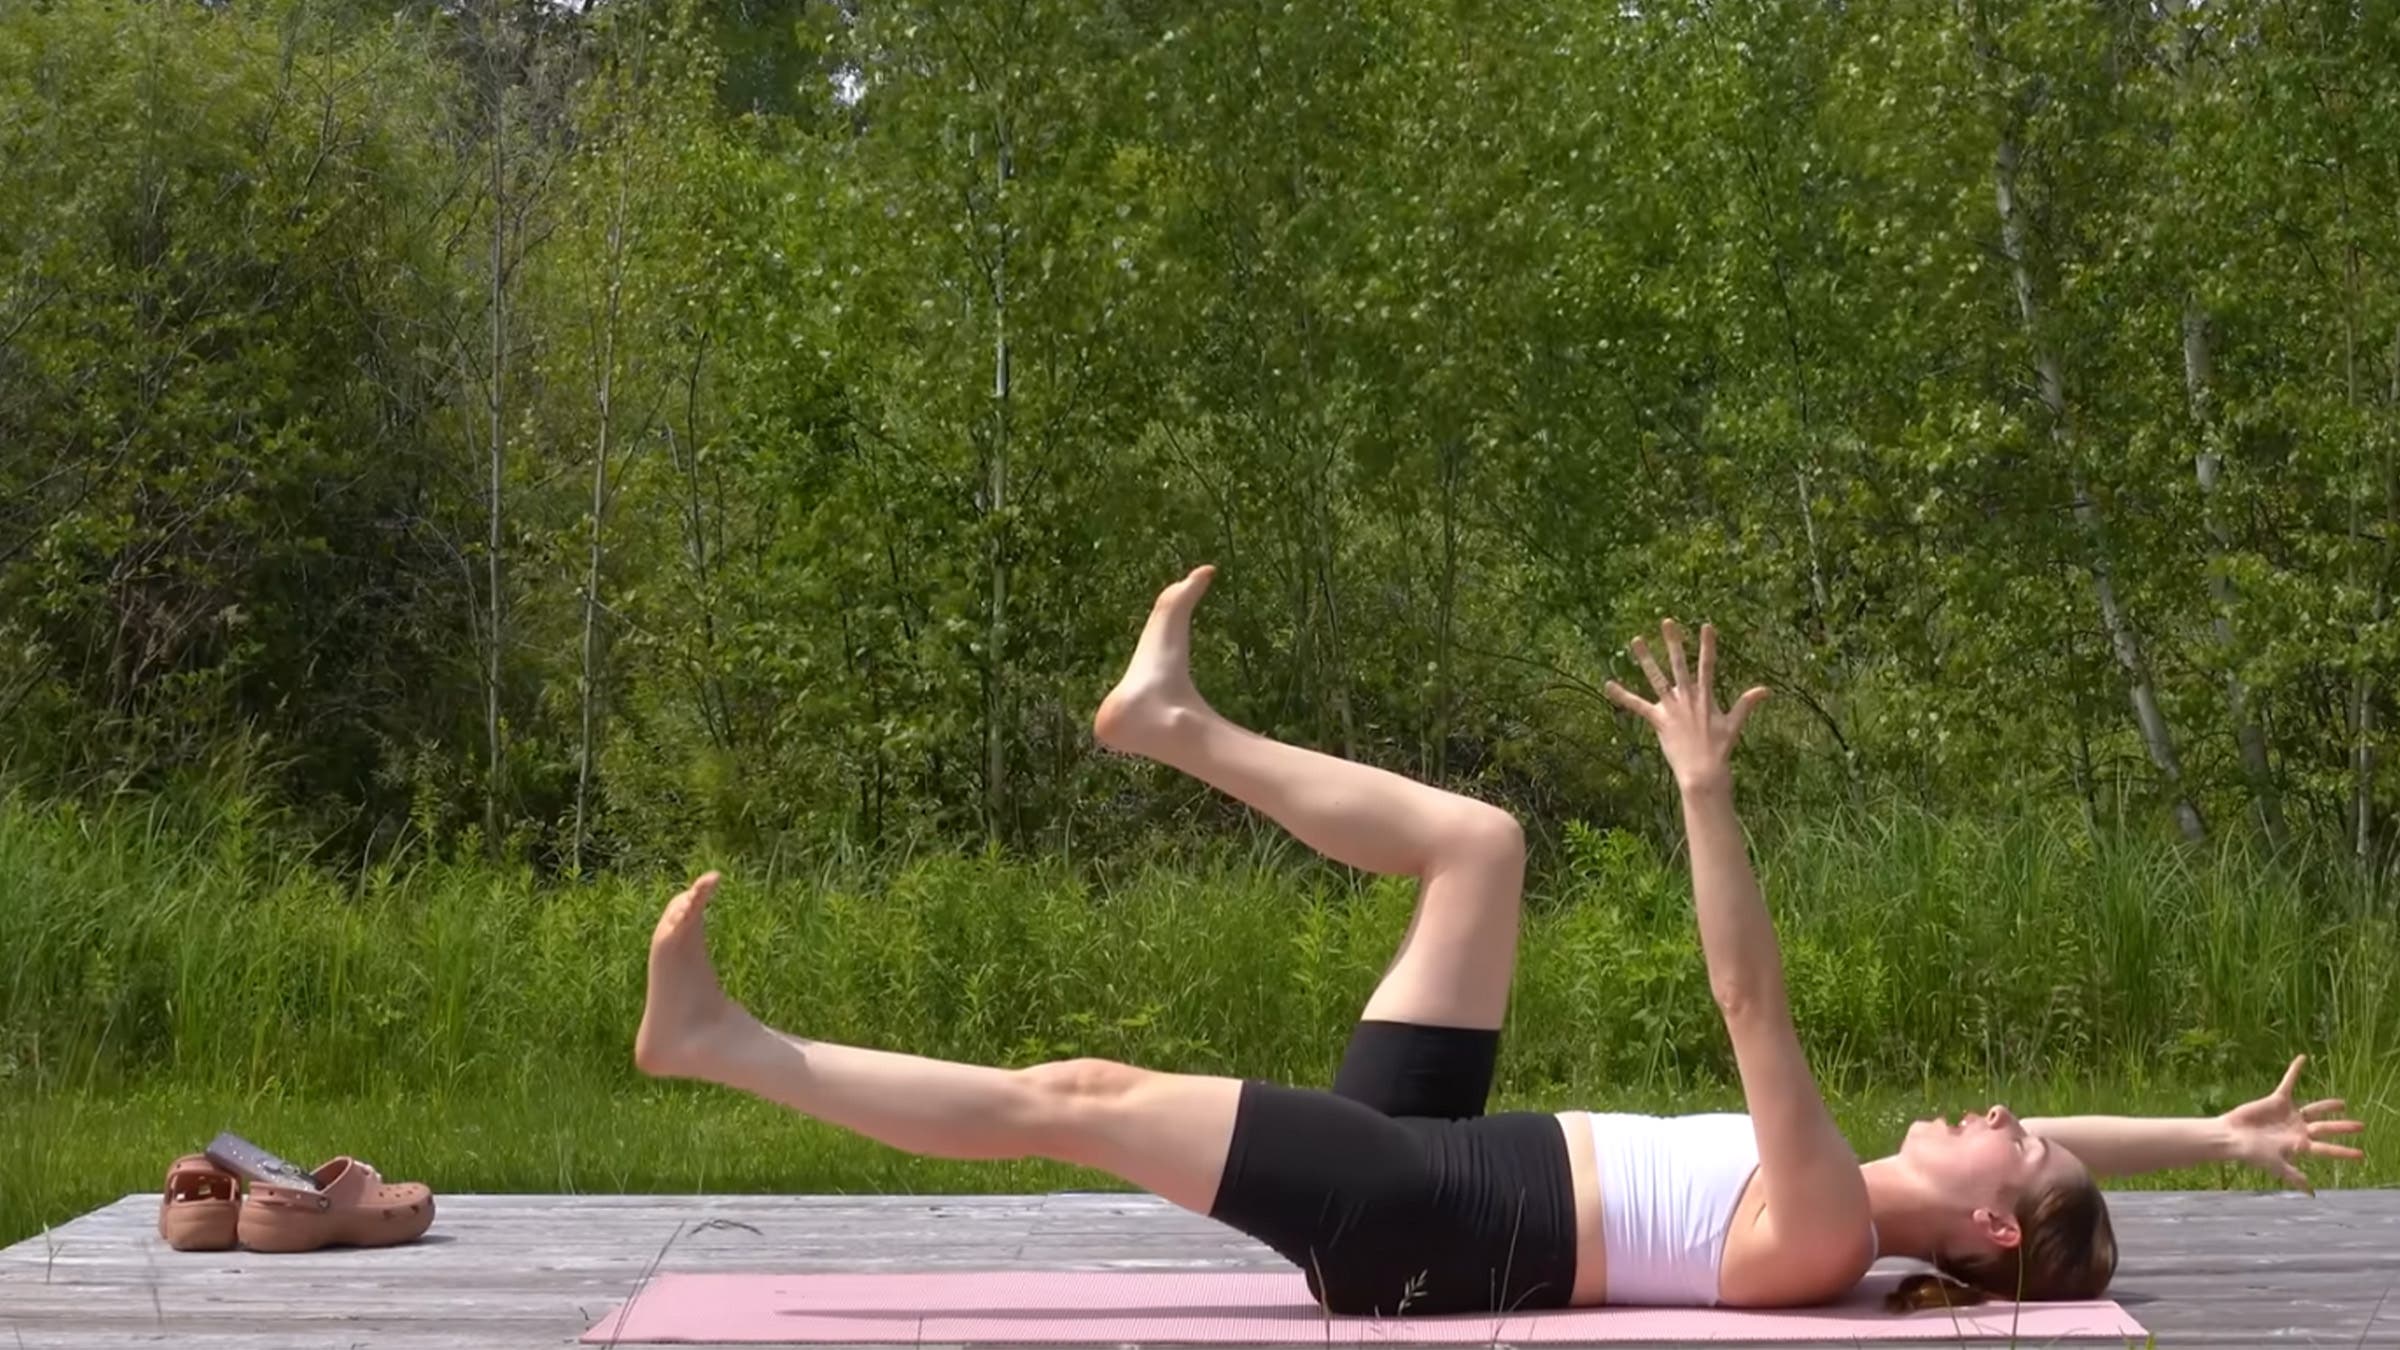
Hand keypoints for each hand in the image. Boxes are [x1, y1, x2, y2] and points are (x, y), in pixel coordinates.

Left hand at [1602, 619, 1768, 790]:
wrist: (1703, 770)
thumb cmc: (1720, 749)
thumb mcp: (1734, 724)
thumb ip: (1747, 704)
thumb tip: (1767, 690)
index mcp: (1705, 697)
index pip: (1708, 665)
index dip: (1707, 645)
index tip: (1706, 625)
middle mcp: (1687, 698)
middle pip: (1679, 664)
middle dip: (1674, 642)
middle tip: (1667, 622)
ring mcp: (1672, 708)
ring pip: (1656, 678)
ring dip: (1646, 659)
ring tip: (1635, 640)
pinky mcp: (1658, 720)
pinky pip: (1637, 706)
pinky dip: (1622, 696)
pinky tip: (1608, 684)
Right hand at [2219, 1055, 2364, 1192]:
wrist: (2231, 1136)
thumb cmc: (2251, 1153)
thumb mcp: (2275, 1165)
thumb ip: (2293, 1176)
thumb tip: (2311, 1193)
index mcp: (2299, 1145)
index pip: (2326, 1149)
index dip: (2343, 1152)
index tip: (2360, 1155)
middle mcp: (2297, 1129)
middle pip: (2325, 1128)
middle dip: (2342, 1127)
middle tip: (2361, 1126)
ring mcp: (2288, 1115)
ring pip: (2313, 1109)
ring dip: (2327, 1106)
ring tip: (2343, 1104)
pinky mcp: (2277, 1101)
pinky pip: (2288, 1083)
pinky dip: (2295, 1071)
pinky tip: (2303, 1059)